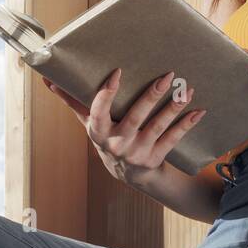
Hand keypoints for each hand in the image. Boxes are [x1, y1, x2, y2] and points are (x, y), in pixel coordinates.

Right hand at [42, 69, 206, 185]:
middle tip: (167, 76)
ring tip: (187, 90)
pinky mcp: (155, 159)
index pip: (98, 112)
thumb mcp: (89, 123)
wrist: (129, 174)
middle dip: (151, 96)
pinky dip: (186, 125)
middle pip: (135, 117)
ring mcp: (137, 153)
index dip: (106, 94)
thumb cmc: (107, 137)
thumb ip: (73, 101)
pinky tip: (199, 111)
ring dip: (173, 108)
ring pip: (157, 128)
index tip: (118, 73)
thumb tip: (48, 81)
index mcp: (98, 132)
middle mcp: (117, 144)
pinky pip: (172, 140)